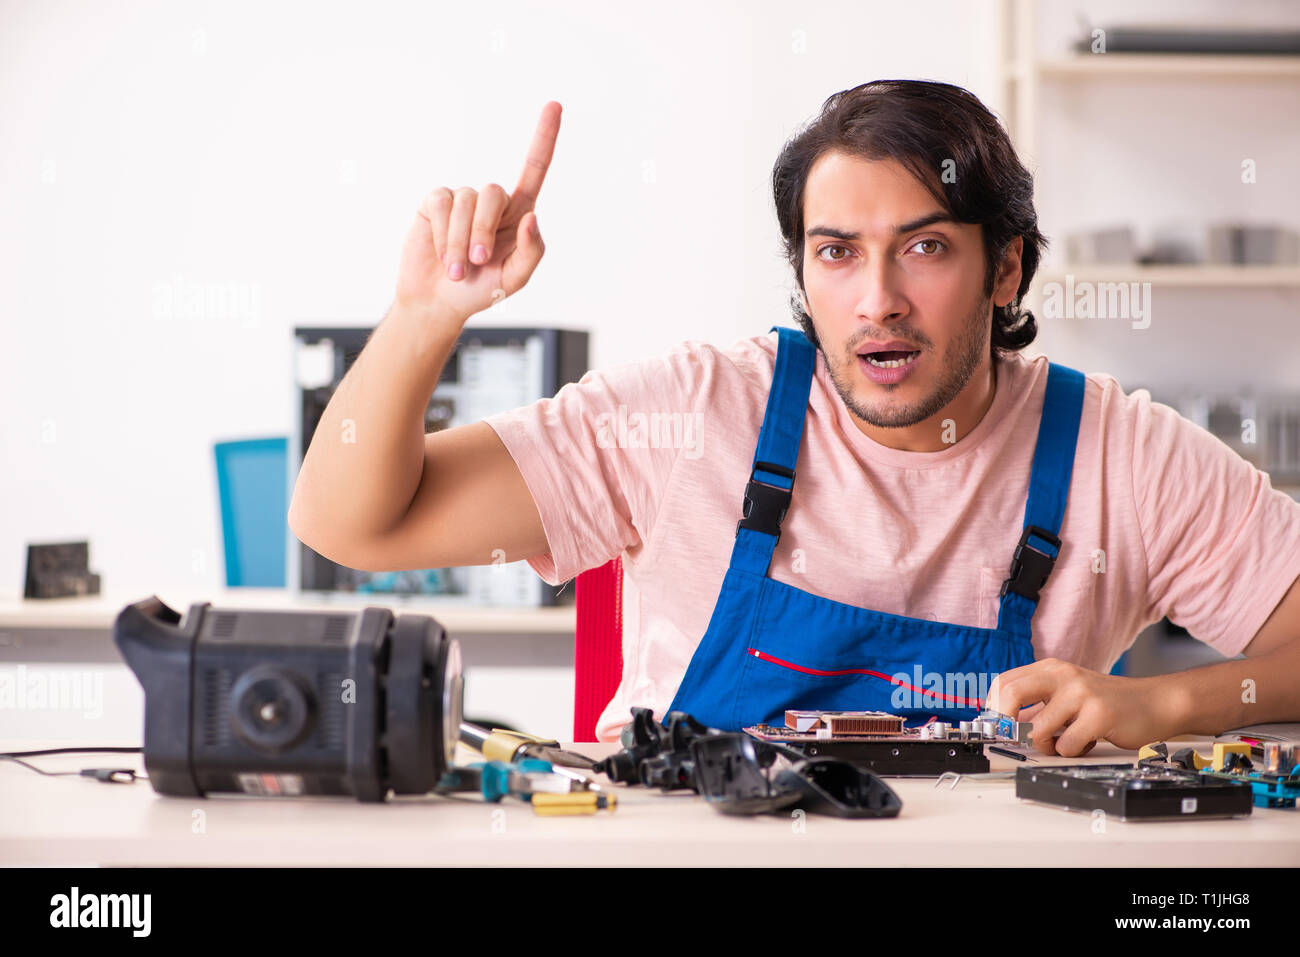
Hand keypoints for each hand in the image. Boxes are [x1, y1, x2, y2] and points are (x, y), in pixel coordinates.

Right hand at [394, 100, 561, 322]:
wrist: (439, 301)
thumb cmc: (482, 290)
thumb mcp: (515, 278)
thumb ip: (532, 251)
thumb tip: (533, 217)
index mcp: (518, 213)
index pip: (534, 168)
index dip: (544, 138)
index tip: (555, 105)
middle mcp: (490, 201)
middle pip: (494, 193)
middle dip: (484, 231)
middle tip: (478, 262)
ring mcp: (461, 200)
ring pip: (465, 202)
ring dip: (460, 242)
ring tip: (457, 269)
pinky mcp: (434, 204)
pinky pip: (440, 205)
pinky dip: (442, 235)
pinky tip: (441, 254)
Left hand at [985, 658, 1183, 756]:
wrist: (1156, 703)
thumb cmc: (1109, 703)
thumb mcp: (1068, 694)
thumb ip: (1038, 705)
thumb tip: (1003, 724)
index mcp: (1051, 669)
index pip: (1004, 681)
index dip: (993, 706)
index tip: (995, 726)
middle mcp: (1063, 676)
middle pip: (1011, 693)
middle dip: (1004, 722)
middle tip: (1012, 738)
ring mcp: (1081, 693)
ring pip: (1039, 729)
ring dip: (1047, 746)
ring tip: (1065, 741)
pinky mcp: (1099, 714)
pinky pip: (1066, 745)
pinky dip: (1071, 752)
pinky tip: (1087, 742)